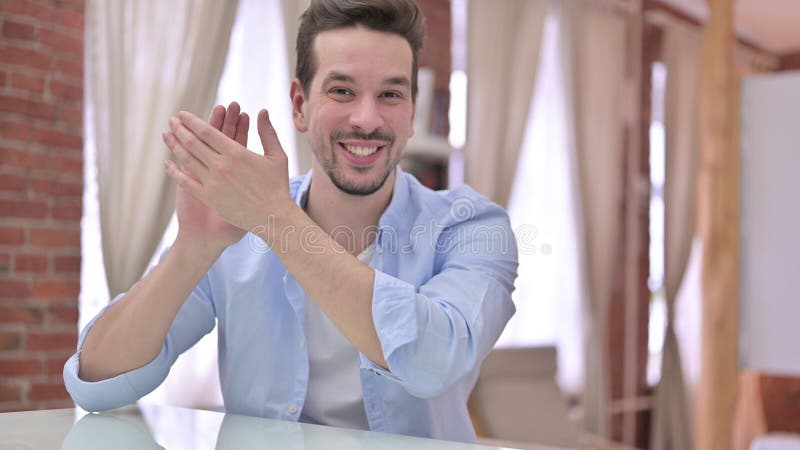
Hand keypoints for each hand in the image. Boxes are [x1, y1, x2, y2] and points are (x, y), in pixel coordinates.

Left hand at [163, 107, 293, 237]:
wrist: (272, 218)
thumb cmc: (277, 187)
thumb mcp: (277, 156)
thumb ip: (267, 132)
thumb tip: (262, 111)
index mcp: (236, 153)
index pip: (207, 131)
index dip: (192, 121)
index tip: (183, 114)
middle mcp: (221, 165)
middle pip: (193, 142)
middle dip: (180, 129)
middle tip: (172, 120)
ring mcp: (212, 182)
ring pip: (186, 159)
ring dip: (174, 145)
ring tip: (166, 135)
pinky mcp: (208, 198)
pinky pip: (186, 182)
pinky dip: (174, 172)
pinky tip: (167, 164)